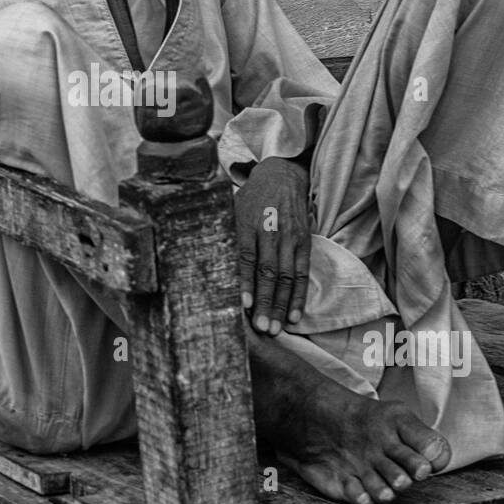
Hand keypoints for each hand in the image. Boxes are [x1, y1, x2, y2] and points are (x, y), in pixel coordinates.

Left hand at [235, 155, 310, 335]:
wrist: (282, 175)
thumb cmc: (250, 197)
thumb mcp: (232, 208)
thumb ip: (222, 233)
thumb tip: (199, 262)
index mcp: (247, 223)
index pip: (246, 257)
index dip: (245, 282)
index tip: (242, 305)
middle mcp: (270, 231)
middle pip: (268, 272)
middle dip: (264, 302)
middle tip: (261, 328)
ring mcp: (289, 237)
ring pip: (285, 276)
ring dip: (281, 305)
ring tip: (275, 328)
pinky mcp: (304, 242)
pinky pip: (301, 273)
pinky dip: (298, 296)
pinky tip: (294, 315)